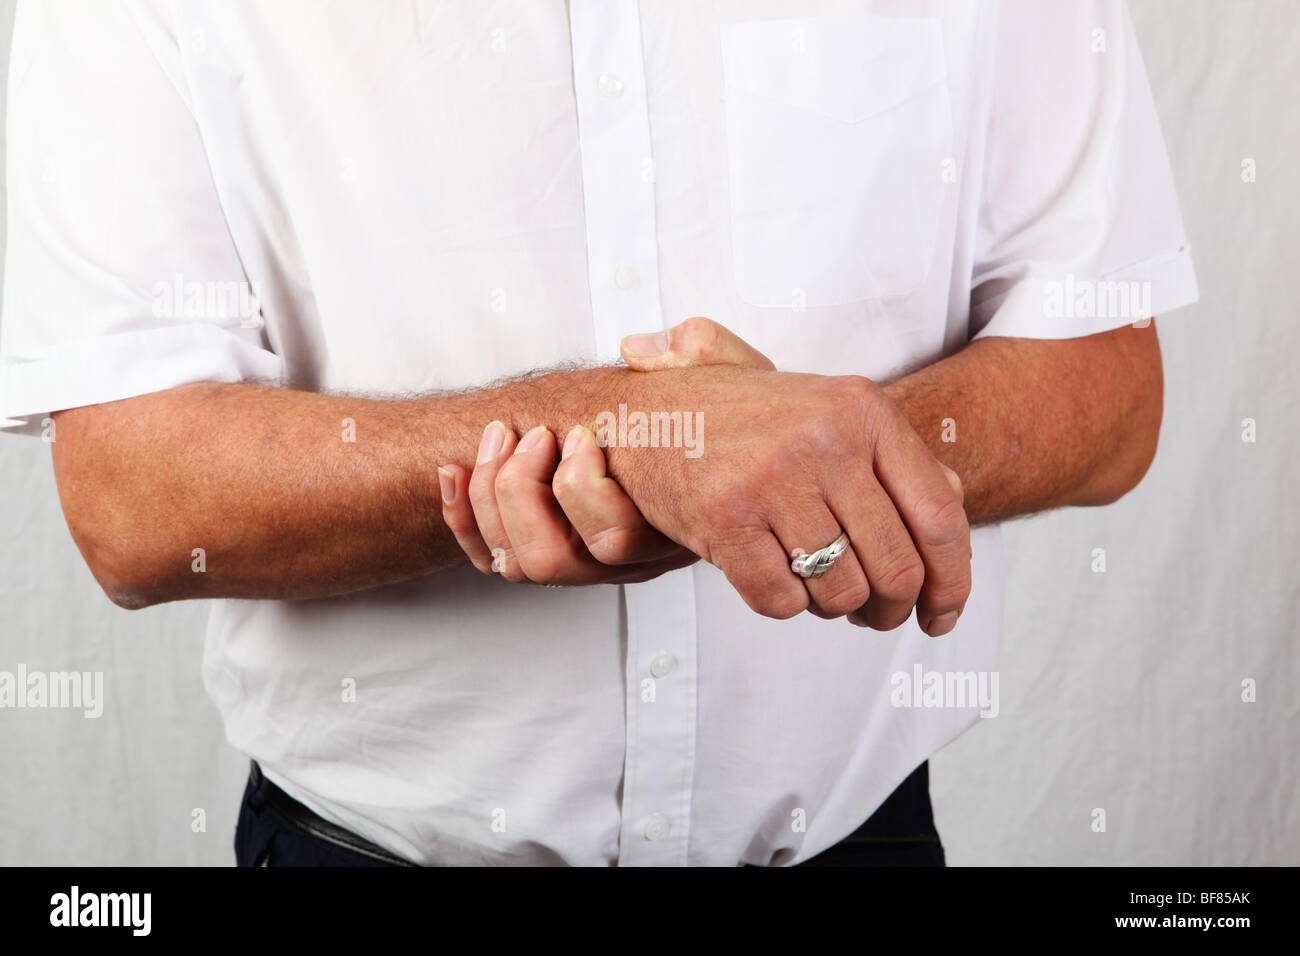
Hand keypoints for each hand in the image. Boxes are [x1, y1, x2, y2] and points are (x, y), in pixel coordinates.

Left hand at [436, 319, 774, 586]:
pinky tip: (455, 470)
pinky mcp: (554, 548)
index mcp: (671, 521)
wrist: (708, 438)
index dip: (583, 490)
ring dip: (490, 498)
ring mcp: (589, 559)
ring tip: (501, 438)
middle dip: (522, 489)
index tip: (584, 432)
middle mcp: (629, 555)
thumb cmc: (722, 416)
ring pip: (517, 562)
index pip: (614, 541)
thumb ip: (703, 354)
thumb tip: (637, 351)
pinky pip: (492, 558)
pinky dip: (462, 518)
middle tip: (536, 433)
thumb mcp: (731, 373)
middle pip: (553, 559)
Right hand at [607, 318, 970, 634]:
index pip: (940, 515)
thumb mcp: (827, 413)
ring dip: (831, 607)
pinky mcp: (724, 517)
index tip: (942, 613)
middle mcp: (824, 441)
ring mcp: (772, 478)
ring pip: (841, 592)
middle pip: (897, 567)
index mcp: (863, 411)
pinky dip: (782, 604)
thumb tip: (956, 502)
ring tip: (811, 584)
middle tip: (875, 615)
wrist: (647, 413)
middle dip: (892, 609)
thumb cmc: (745, 422)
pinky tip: (769, 575)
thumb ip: (892, 453)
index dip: (952, 580)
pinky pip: (780, 600)